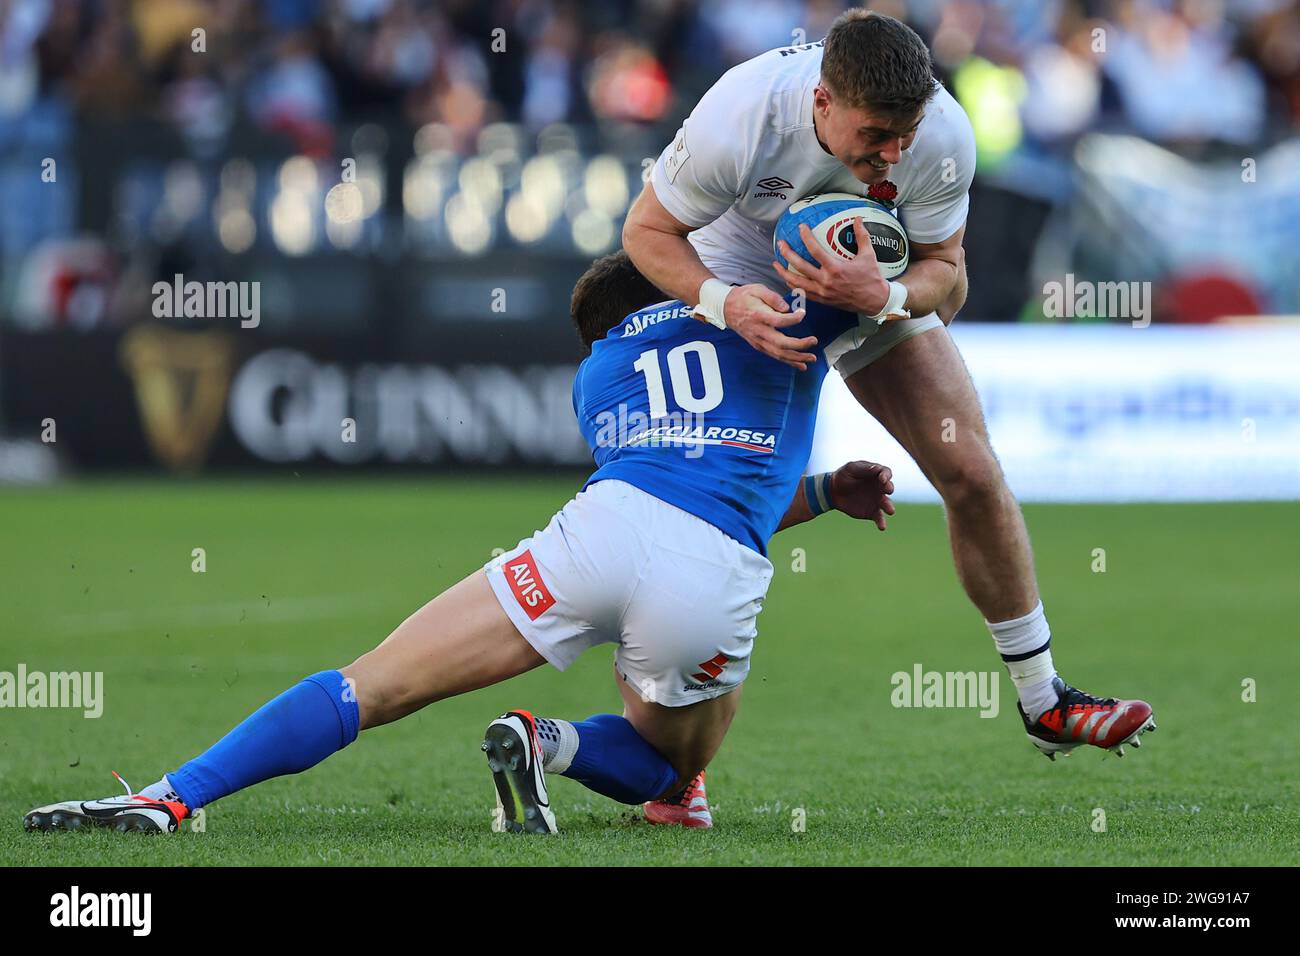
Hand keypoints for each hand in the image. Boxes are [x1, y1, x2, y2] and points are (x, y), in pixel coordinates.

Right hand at [721, 283, 817, 370]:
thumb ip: (773, 297)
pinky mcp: (759, 346)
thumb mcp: (757, 289)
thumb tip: (787, 307)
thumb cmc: (743, 297)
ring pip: (779, 354)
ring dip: (796, 358)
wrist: (725, 309)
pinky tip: (801, 365)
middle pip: (780, 343)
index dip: (793, 318)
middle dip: (799, 345)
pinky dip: (788, 362)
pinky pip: (775, 356)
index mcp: (759, 316)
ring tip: (812, 358)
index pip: (778, 321)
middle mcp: (759, 331)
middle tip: (814, 341)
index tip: (802, 313)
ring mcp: (758, 341)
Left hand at [773, 218, 893, 316]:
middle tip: (780, 244)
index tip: (800, 227)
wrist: (874, 301)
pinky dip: (793, 286)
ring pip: (796, 283)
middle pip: (799, 266)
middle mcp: (825, 281)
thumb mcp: (869, 255)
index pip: (815, 250)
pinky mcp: (821, 300)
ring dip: (784, 273)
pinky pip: (802, 293)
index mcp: (835, 268)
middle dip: (787, 254)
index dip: (806, 237)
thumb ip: (862, 236)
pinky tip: (788, 279)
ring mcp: (821, 292)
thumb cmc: (872, 278)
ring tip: (776, 264)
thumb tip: (858, 219)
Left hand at [830, 460, 894, 530]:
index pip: (886, 473)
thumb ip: (865, 468)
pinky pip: (879, 518)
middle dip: (889, 489)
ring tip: (890, 511)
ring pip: (886, 504)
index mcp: (877, 475)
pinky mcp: (872, 512)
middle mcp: (880, 488)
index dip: (886, 475)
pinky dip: (882, 522)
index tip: (882, 479)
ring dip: (889, 507)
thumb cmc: (844, 475)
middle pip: (889, 488)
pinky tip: (882, 527)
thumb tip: (877, 469)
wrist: (833, 491)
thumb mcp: (852, 468)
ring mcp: (877, 500)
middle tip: (887, 490)